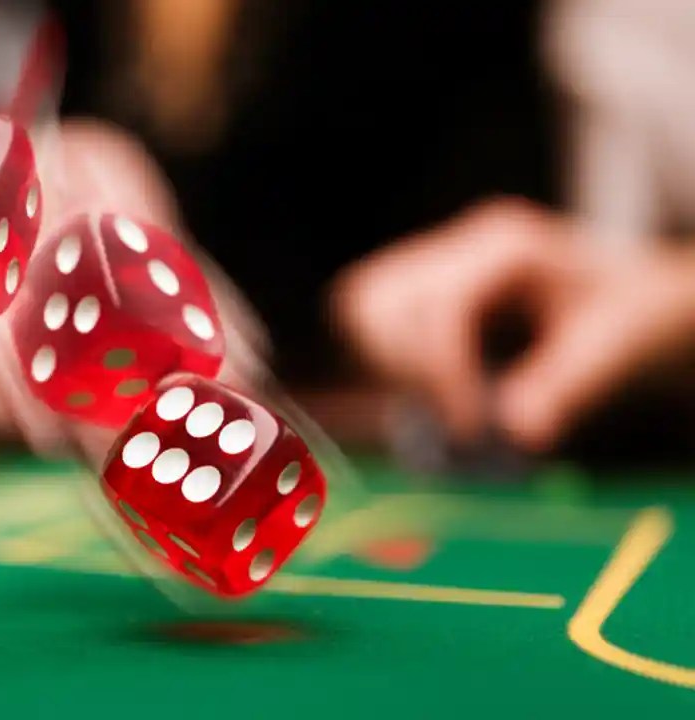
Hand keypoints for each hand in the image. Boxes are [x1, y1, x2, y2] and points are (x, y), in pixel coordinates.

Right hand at [333, 197, 694, 450]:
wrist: (637, 300)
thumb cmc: (635, 314)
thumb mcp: (618, 346)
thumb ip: (567, 385)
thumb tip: (517, 431)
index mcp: (505, 245)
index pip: (435, 303)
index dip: (438, 371)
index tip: (469, 429)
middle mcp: (456, 247)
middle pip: (369, 298)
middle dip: (397, 367)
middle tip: (449, 416)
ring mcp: (430, 265)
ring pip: (356, 308)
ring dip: (383, 368)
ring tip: (439, 406)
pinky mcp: (418, 294)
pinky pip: (371, 326)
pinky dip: (389, 368)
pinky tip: (437, 394)